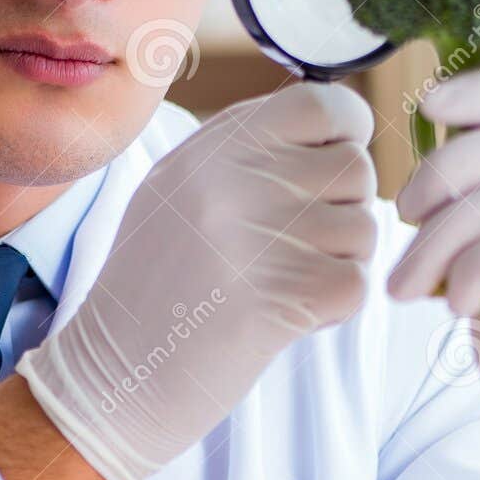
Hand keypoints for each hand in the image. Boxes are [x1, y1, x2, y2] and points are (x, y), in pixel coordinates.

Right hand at [16, 80, 378, 479]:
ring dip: (337, 261)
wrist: (115, 373)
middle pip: (355, 168)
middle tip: (291, 246)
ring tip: (276, 282)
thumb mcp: (178, 187)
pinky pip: (357, 284)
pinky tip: (280, 317)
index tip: (324, 170)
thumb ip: (248, 149)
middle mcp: (238, 179)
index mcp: (214, 145)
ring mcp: (262, 235)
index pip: (325, 105)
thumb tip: (336, 121)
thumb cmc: (151, 282)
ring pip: (363, 229)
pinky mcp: (285, 295)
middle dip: (341, 209)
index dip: (345, 136)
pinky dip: (331, 308)